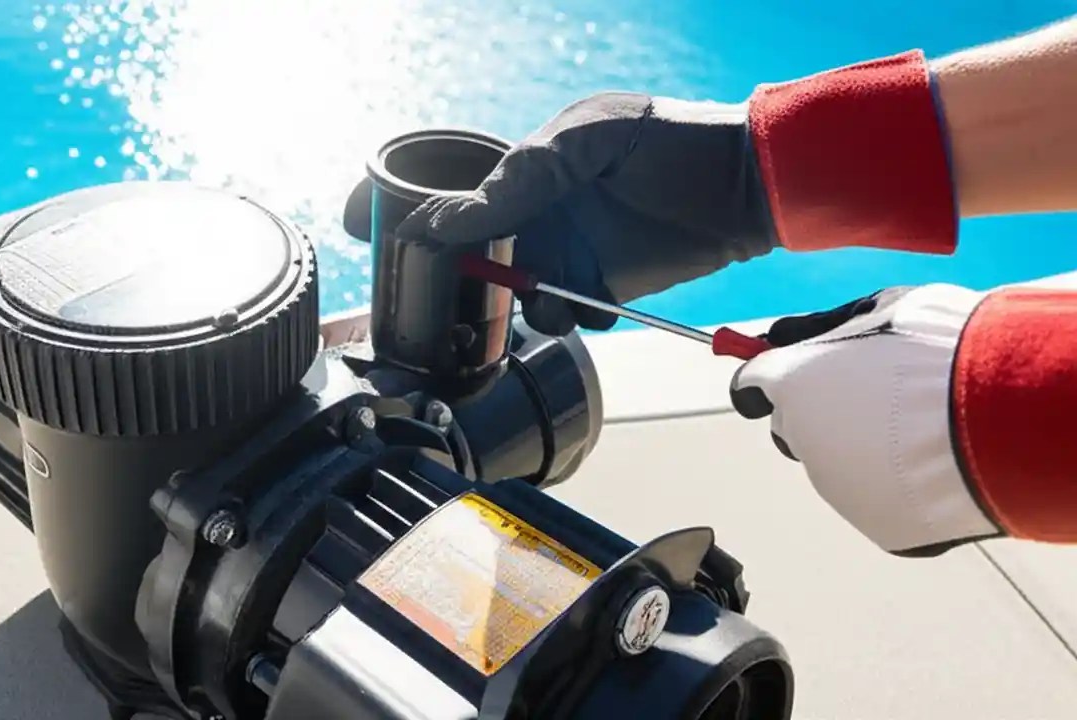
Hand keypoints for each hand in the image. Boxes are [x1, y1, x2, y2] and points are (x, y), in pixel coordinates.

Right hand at [396, 92, 777, 334]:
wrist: (746, 185)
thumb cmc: (668, 140)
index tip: (364, 229)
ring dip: (527, 305)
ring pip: (517, 296)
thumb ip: (519, 179)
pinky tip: (597, 301)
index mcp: (524, 170)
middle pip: (475, 255)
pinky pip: (564, 316)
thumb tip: (451, 220)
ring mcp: (567, 252)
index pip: (451, 192)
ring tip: (557, 297)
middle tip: (477, 287)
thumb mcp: (587, 140)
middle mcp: (538, 214)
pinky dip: (572, 317)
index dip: (407, 212)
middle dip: (464, 278)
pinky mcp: (601, 288)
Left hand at [729, 284, 1004, 556]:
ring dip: (861, 448)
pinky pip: (879, 500)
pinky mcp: (880, 526)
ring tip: (922, 423)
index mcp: (791, 384)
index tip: (781, 367)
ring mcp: (840, 488)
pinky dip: (897, 484)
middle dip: (819, 412)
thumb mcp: (876, 310)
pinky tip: (936, 459)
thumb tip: (776, 335)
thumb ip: (817, 325)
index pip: (750, 385)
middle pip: (793, 426)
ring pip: (837, 465)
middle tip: (874, 392)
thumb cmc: (940, 348)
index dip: (767, 374)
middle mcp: (803, 440)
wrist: (1003, 413)